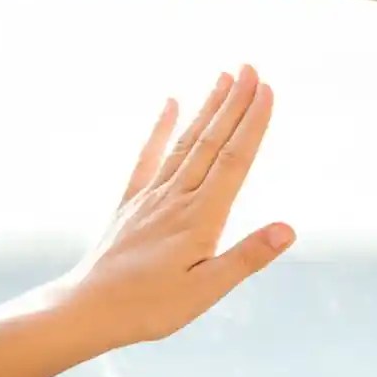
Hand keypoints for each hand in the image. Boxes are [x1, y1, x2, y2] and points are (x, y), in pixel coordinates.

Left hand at [61, 65, 294, 350]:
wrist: (87, 309)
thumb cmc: (150, 307)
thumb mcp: (207, 291)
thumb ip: (247, 256)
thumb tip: (288, 229)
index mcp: (200, 218)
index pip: (234, 160)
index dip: (252, 123)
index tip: (267, 89)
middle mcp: (177, 198)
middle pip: (212, 142)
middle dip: (234, 103)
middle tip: (251, 67)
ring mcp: (152, 197)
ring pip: (185, 142)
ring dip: (207, 108)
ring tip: (223, 77)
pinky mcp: (131, 203)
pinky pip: (148, 157)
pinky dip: (161, 128)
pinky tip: (171, 103)